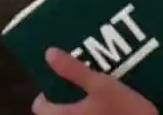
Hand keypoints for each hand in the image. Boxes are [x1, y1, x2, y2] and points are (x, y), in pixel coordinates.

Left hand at [31, 47, 157, 114]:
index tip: (60, 80)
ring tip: (96, 92)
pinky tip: (109, 105)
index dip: (46, 92)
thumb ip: (74, 70)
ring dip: (82, 107)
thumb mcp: (101, 85)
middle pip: (57, 113)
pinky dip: (94, 113)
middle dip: (66, 98)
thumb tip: (48, 53)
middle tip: (81, 82)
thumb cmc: (123, 113)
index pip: (40, 106)